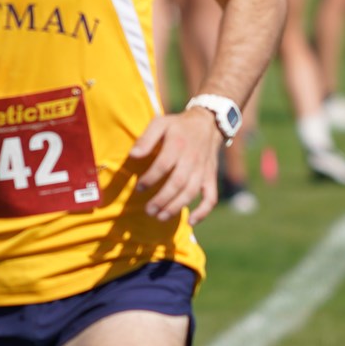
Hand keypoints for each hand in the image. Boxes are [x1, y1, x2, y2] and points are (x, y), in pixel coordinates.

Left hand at [128, 107, 223, 224]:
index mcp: (178, 144)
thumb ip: (146, 138)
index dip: (150, 179)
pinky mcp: (210, 178)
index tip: (139, 187)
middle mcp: (192, 159)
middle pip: (177, 183)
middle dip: (162, 199)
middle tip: (148, 210)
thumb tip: (133, 155)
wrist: (208, 124)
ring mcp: (202, 170)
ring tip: (160, 217)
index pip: (163, 165)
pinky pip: (211, 197)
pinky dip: (203, 211)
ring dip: (176, 207)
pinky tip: (191, 222)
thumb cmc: (178, 126)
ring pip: (191, 192)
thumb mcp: (161, 123)